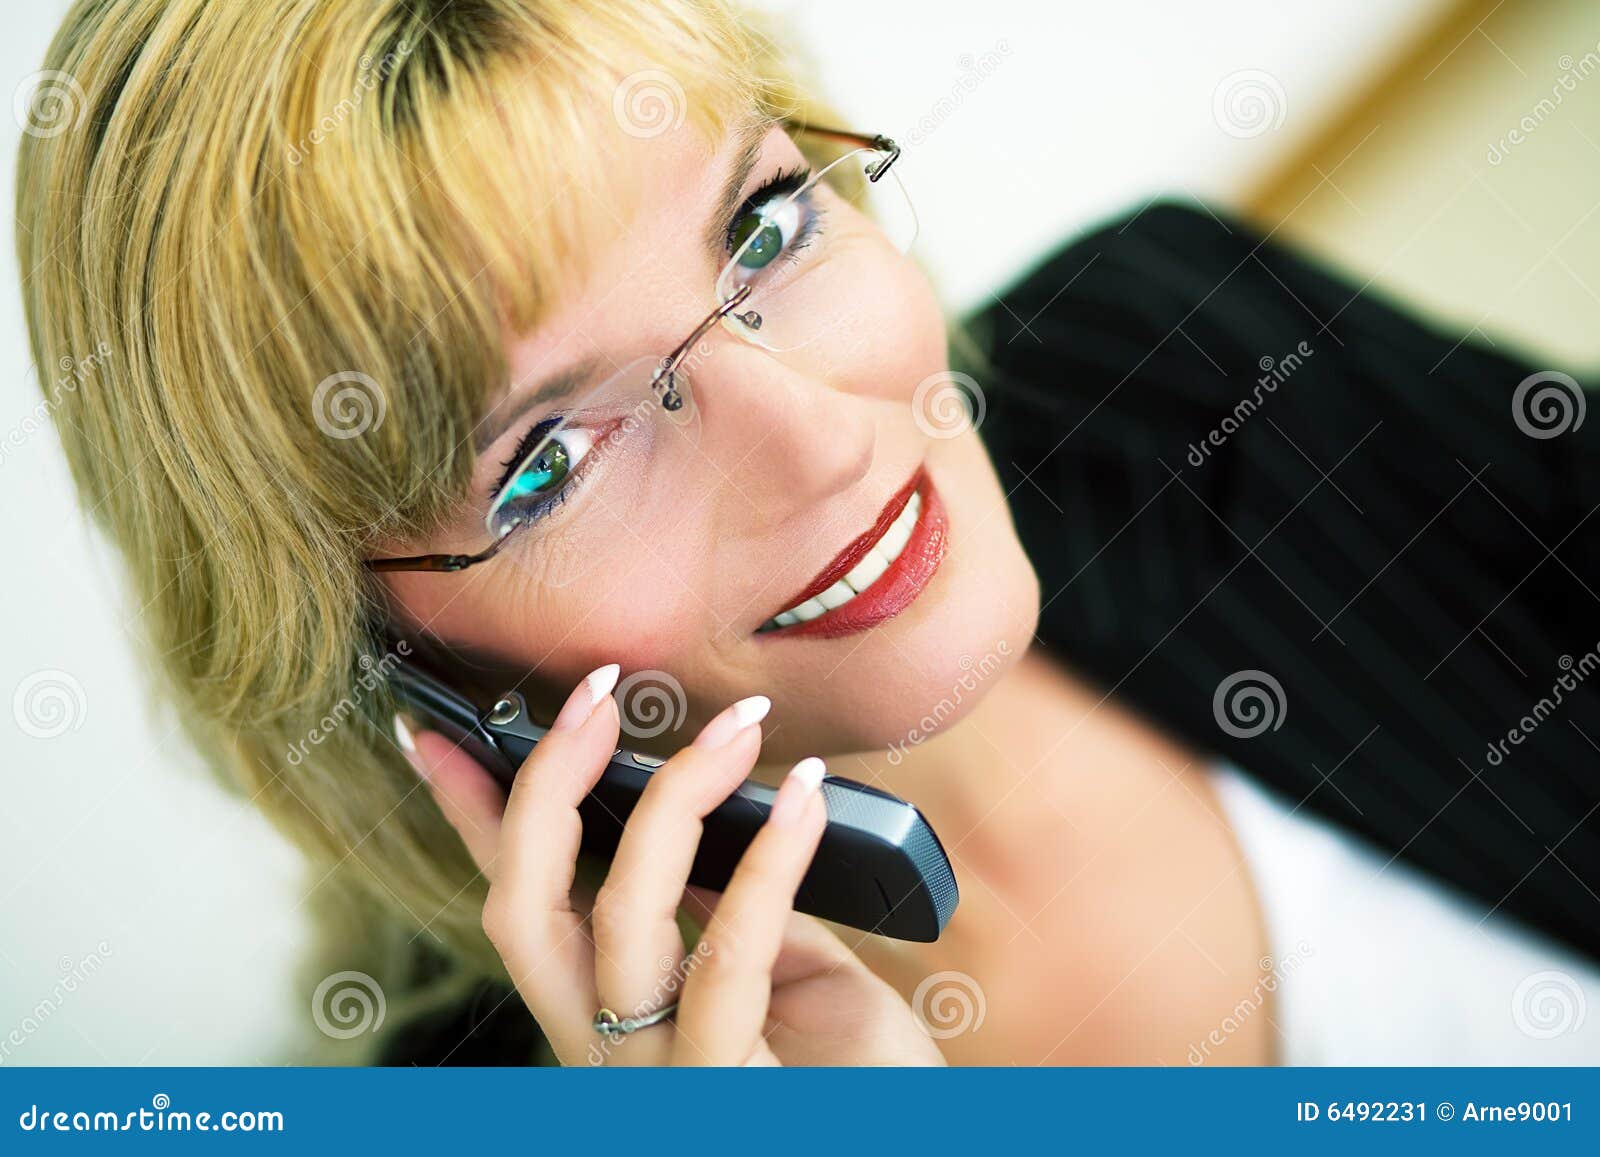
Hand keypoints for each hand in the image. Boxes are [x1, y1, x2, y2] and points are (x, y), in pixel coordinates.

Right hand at [397, 664, 944, 1065]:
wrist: (918, 1144)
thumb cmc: (859, 1076)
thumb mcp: (782, 972)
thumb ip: (726, 905)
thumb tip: (698, 808)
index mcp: (608, 1014)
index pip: (522, 902)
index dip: (473, 817)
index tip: (440, 733)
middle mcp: (606, 1050)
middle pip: (525, 909)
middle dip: (548, 785)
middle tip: (598, 695)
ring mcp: (658, 1074)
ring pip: (619, 917)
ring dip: (675, 796)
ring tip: (738, 726)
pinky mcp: (725, 1086)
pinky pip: (729, 955)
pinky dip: (770, 858)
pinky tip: (803, 793)